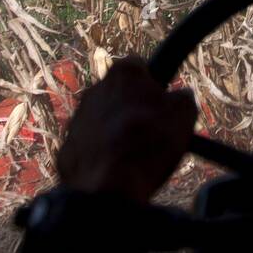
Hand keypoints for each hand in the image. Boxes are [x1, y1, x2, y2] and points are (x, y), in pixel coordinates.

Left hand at [55, 56, 196, 201]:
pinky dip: (102, 153)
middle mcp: (95, 89)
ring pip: (104, 120)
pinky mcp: (68, 145)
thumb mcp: (184, 113)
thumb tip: (181, 97)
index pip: (140, 66)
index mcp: (123, 73)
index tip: (163, 101)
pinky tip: (117, 169)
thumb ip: (183, 98)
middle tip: (153, 131)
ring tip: (137, 155)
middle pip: (120, 94)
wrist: (108, 186)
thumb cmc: (148, 143)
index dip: (154, 84)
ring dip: (118, 131)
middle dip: (134, 108)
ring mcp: (77, 117)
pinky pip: (90, 145)